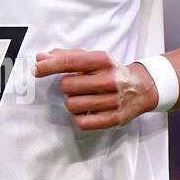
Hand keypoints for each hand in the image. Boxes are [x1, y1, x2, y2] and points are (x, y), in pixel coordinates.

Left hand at [33, 49, 159, 130]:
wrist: (142, 88)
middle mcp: (109, 80)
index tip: (37, 68)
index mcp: (103, 61)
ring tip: (85, 97)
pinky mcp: (113, 119)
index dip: (49, 65)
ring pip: (71, 105)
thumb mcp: (93, 59)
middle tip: (78, 86)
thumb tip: (40, 58)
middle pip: (66, 85)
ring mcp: (112, 101)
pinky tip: (87, 110)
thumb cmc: (111, 72)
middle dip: (67, 86)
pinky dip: (79, 117)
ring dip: (72, 102)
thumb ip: (66, 57)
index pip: (70, 62)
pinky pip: (81, 122)